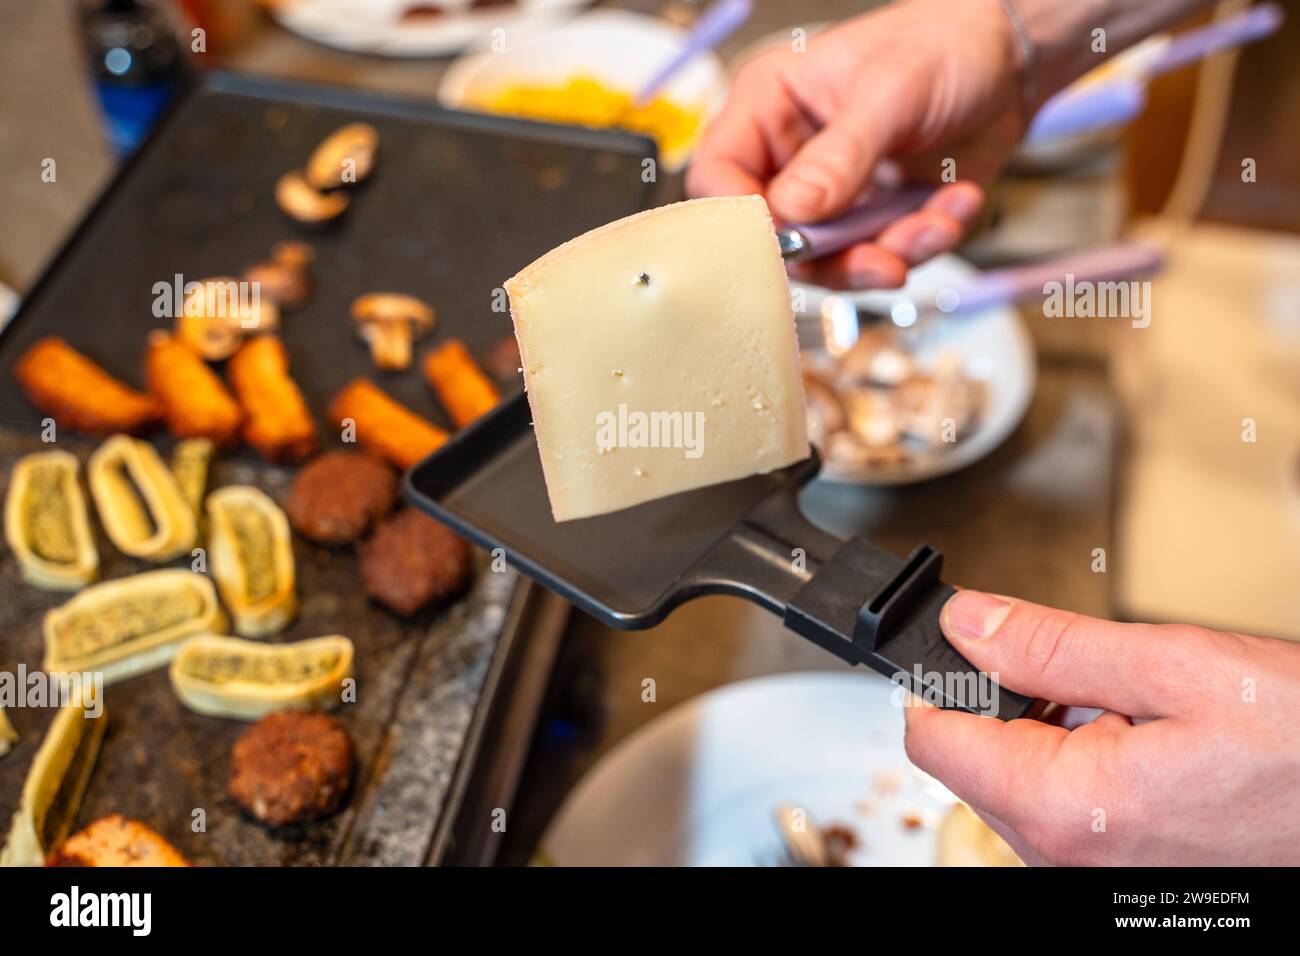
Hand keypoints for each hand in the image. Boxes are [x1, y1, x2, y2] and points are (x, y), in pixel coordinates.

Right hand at [686, 0, 1027, 288]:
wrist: (1011, 62)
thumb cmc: (943, 45)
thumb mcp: (890, 91)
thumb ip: (840, 155)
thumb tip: (793, 212)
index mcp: (769, 108)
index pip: (718, 177)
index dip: (743, 218)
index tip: (790, 237)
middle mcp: (790, 158)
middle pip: (772, 236)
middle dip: (832, 256)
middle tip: (881, 258)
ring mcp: (833, 196)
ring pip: (829, 261)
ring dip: (887, 255)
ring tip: (935, 226)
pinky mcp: (874, 220)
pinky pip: (882, 256)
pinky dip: (924, 241)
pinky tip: (956, 202)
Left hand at [904, 590, 1299, 864]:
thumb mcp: (1175, 667)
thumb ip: (1052, 645)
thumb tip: (967, 623)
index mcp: (1065, 806)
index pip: (933, 739)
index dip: (940, 677)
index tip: (964, 641)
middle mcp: (1067, 859)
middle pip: (975, 763)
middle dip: (1013, 703)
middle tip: (1091, 676)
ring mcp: (1093, 877)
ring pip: (1019, 785)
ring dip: (1054, 735)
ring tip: (1135, 714)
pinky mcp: (1121, 876)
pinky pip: (1066, 813)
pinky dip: (1086, 768)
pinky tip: (1146, 747)